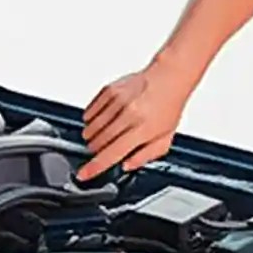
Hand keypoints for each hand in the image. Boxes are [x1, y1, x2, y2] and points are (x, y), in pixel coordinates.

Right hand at [76, 62, 192, 180]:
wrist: (170, 77)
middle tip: (108, 146)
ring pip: (90, 129)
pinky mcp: (110, 90)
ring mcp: (118, 101)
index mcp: (143, 129)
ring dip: (93, 136)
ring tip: (109, 131)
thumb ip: (146, 155)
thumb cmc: (169, 107)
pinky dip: (91, 119)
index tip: (83, 174)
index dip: (94, 168)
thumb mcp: (165, 138)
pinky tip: (105, 118)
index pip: (112, 153)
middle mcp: (129, 114)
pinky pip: (88, 112)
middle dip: (97, 150)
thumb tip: (126, 166)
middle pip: (97, 143)